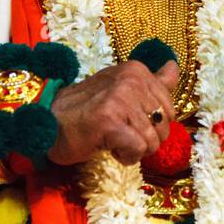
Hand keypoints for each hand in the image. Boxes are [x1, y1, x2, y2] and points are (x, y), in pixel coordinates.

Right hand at [46, 58, 178, 165]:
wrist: (49, 122)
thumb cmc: (87, 110)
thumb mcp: (122, 88)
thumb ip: (152, 81)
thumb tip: (174, 66)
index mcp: (136, 70)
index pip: (169, 109)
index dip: (151, 124)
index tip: (127, 120)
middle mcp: (131, 79)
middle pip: (163, 126)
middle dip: (145, 138)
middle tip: (119, 132)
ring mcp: (120, 99)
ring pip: (151, 141)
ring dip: (132, 149)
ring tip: (111, 139)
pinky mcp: (109, 121)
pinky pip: (137, 149)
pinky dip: (126, 156)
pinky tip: (109, 148)